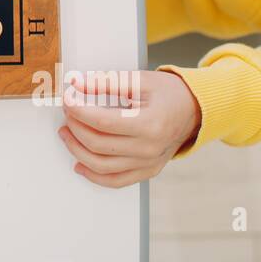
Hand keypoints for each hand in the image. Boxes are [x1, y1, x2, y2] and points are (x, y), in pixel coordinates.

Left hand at [58, 70, 200, 187]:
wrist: (194, 110)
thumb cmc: (168, 93)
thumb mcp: (139, 80)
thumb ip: (107, 82)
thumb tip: (77, 84)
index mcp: (150, 124)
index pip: (103, 123)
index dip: (79, 111)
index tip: (67, 100)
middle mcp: (150, 149)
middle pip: (99, 145)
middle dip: (75, 127)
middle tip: (67, 112)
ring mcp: (149, 163)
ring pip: (102, 166)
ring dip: (77, 150)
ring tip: (66, 133)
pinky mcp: (147, 171)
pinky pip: (116, 181)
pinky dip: (93, 175)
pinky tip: (79, 164)